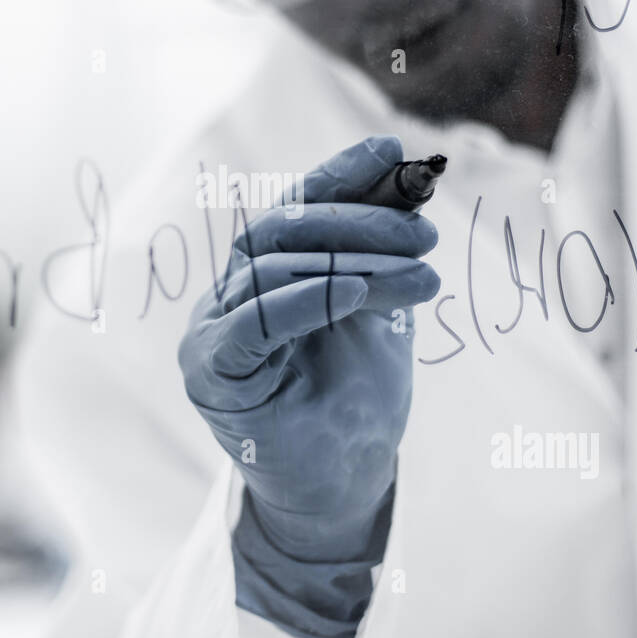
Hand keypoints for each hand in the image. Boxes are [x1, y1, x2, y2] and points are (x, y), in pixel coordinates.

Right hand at [178, 135, 440, 637]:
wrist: (341, 486)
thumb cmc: (356, 401)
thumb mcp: (380, 311)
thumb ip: (382, 249)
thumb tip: (411, 175)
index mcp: (266, 272)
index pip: (296, 206)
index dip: (340, 174)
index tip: (392, 150)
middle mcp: (230, 292)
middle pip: (282, 229)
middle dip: (361, 222)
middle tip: (427, 236)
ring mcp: (211, 329)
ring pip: (272, 267)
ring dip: (355, 263)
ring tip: (423, 273)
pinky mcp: (209, 372)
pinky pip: (253, 323)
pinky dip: (306, 300)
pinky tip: (359, 293)